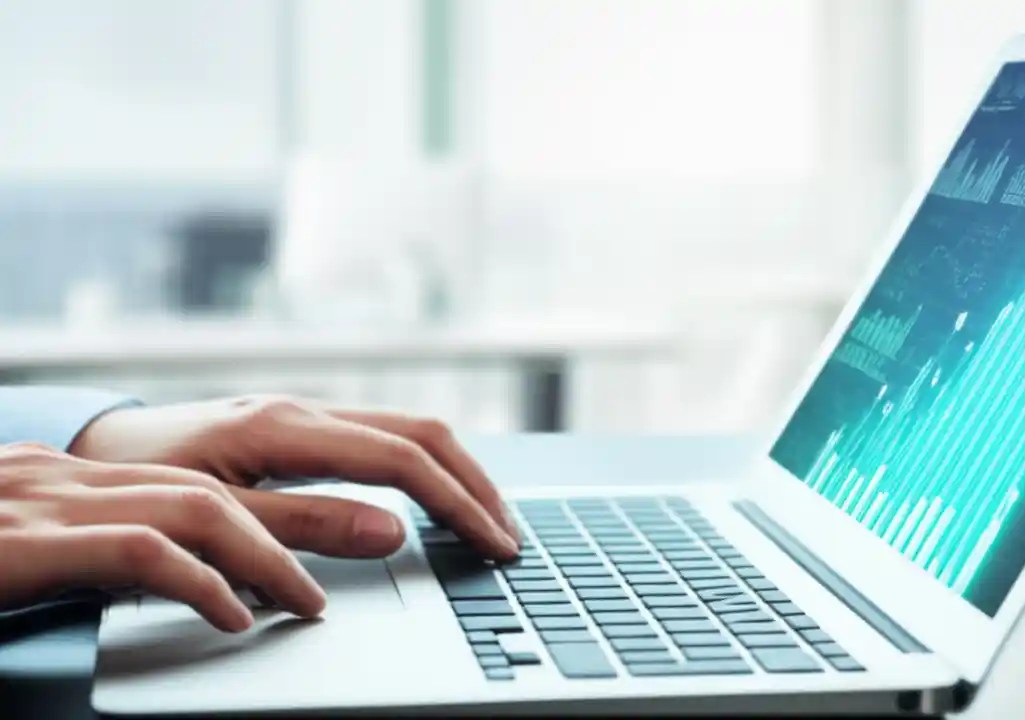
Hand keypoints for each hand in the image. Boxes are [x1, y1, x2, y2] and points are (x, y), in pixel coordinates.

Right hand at [0, 442, 324, 631]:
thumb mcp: (32, 546)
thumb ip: (97, 546)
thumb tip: (183, 569)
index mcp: (74, 470)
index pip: (199, 468)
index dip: (276, 498)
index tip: (331, 529)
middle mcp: (70, 472)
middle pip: (217, 477)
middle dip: (299, 515)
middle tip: (352, 559)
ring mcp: (50, 500)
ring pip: (196, 505)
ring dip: (266, 556)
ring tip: (306, 599)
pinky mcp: (26, 543)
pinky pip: (141, 552)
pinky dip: (200, 583)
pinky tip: (234, 615)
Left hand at [68, 395, 519, 559]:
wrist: (101, 450)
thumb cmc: (144, 486)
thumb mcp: (216, 514)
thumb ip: (304, 525)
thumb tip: (395, 530)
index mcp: (287, 427)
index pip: (404, 461)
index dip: (459, 504)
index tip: (494, 545)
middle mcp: (307, 409)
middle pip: (425, 433)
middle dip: (476, 484)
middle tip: (509, 537)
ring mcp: (309, 411)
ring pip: (411, 429)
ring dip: (458, 473)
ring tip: (488, 520)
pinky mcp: (306, 425)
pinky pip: (387, 437)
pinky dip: (428, 467)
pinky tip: (439, 497)